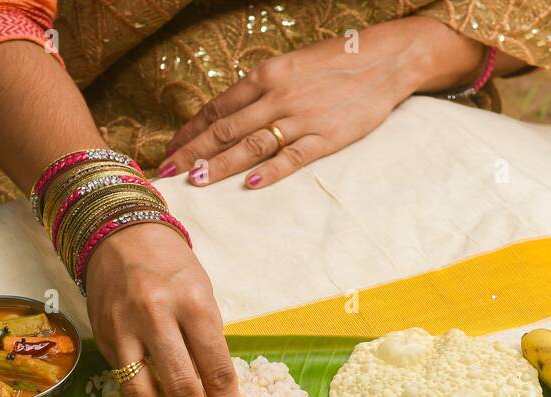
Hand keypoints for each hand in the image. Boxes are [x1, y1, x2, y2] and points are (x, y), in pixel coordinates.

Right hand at [83, 223, 242, 396]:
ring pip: (143, 392)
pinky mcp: (104, 339)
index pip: (216, 366)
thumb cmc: (171, 268)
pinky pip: (125, 382)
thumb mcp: (202, 294)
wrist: (120, 236)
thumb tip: (218, 393)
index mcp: (193, 303)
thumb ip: (208, 340)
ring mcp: (125, 329)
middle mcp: (157, 316)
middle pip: (181, 384)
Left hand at [159, 17, 483, 188]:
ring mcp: (302, 117)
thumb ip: (260, 92)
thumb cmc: (334, 65)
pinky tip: (250, 183)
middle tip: (166, 174)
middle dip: (191, 152)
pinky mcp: (327, 137)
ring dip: (219, 165)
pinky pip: (293, 156)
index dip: (189, 132)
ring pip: (251, 145)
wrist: (385, 60)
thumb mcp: (290, 68)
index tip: (169, 151)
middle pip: (224, 129)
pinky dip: (271, 170)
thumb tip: (228, 119)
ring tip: (195, 182)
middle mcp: (277, 96)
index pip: (217, 109)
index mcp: (265, 76)